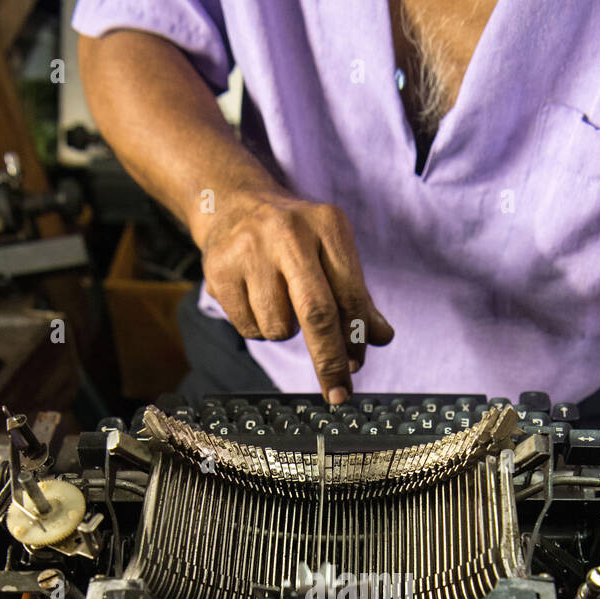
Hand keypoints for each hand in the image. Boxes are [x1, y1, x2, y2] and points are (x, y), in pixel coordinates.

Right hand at [198, 189, 393, 402]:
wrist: (232, 204)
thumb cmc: (294, 238)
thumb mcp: (331, 253)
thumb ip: (356, 296)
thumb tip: (380, 338)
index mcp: (328, 224)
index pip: (350, 294)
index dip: (355, 338)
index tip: (356, 368)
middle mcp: (289, 233)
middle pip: (317, 313)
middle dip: (330, 360)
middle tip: (339, 394)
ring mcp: (250, 250)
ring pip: (280, 328)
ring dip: (285, 331)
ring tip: (278, 301)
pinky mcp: (219, 270)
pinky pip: (249, 328)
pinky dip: (258, 327)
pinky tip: (254, 299)